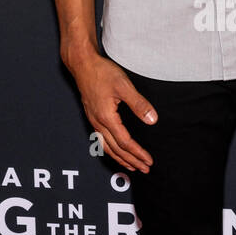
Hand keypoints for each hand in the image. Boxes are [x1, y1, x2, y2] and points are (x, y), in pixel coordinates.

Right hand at [70, 54, 156, 172]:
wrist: (83, 65)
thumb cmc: (102, 73)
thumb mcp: (124, 86)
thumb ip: (139, 104)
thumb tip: (152, 120)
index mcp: (106, 118)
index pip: (125, 142)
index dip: (138, 153)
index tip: (149, 160)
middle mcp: (98, 123)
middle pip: (116, 149)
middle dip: (132, 160)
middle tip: (145, 169)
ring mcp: (93, 121)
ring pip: (107, 147)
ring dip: (121, 158)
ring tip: (132, 167)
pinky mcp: (92, 117)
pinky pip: (101, 140)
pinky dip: (111, 150)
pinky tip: (116, 151)